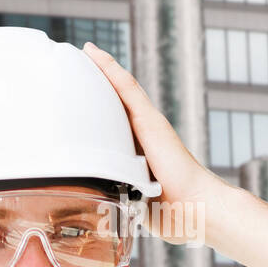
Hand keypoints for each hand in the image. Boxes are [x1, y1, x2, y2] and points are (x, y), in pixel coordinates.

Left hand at [81, 41, 224, 245]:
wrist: (194, 210)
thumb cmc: (171, 214)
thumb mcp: (134, 204)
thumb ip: (118, 199)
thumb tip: (98, 214)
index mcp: (138, 152)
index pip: (114, 124)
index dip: (98, 108)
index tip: (79, 96)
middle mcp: (143, 133)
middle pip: (115, 101)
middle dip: (96, 82)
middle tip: (73, 64)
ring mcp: (147, 124)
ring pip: (119, 89)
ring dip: (101, 69)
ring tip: (80, 51)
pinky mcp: (150, 120)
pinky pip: (126, 88)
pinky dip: (109, 69)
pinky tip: (93, 54)